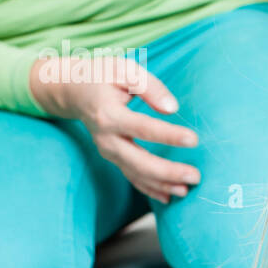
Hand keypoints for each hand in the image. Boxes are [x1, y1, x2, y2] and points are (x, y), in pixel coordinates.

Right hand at [28, 55, 199, 204]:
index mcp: (108, 114)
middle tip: (195, 176)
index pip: (142, 128)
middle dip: (168, 172)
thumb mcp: (125, 70)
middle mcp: (106, 137)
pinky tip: (168, 197)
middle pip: (138, 160)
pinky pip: (131, 176)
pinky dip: (149, 188)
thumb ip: (150, 87)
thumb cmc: (103, 76)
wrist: (72, 91)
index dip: (168, 135)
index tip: (194, 139)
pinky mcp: (112, 157)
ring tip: (186, 191)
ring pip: (135, 173)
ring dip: (162, 185)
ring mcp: (107, 151)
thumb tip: (172, 108)